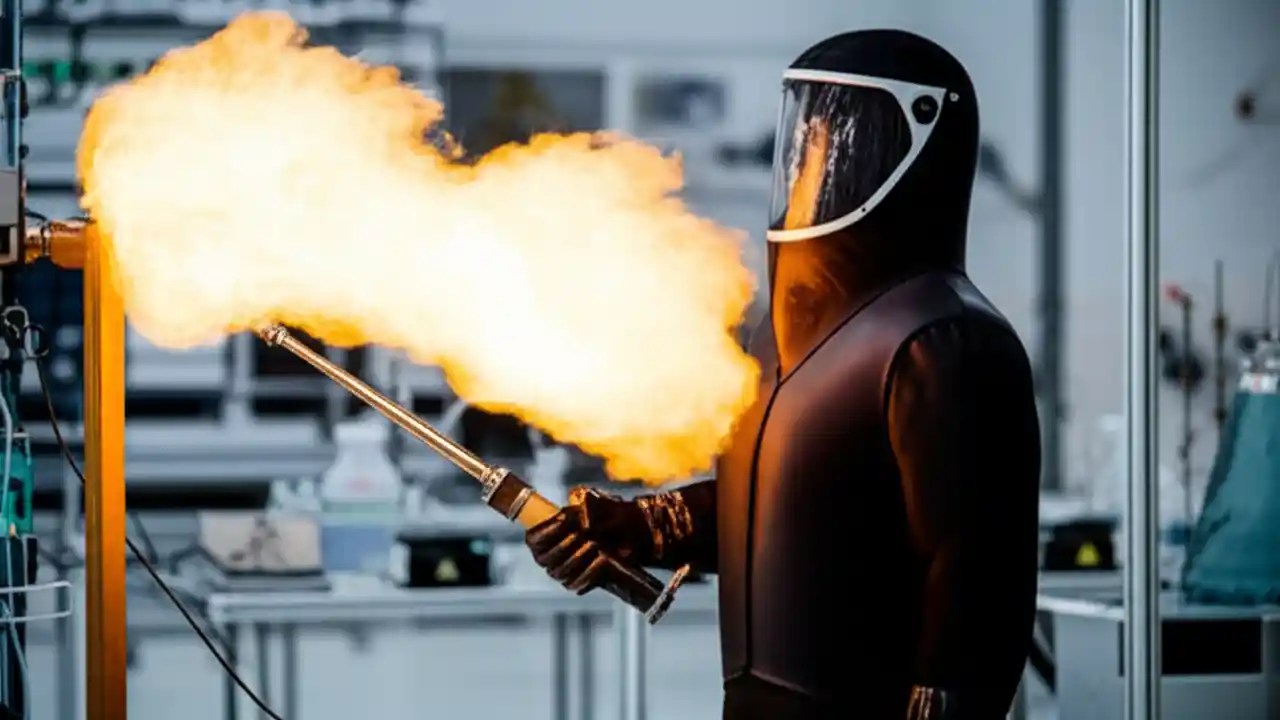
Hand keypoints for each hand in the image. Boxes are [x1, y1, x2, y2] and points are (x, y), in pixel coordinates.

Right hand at [524, 488, 649, 594]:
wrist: (607, 541)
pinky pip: (576, 582)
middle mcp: (544, 559)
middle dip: (565, 545)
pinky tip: (602, 560)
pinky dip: (590, 572)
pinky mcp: (572, 583)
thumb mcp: (584, 511)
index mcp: (537, 541)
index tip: (562, 519)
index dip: (547, 531)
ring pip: (561, 571)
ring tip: (594, 544)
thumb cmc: (588, 522)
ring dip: (577, 558)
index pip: (535, 540)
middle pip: (549, 557)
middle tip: (580, 534)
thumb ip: (581, 508)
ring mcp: (557, 573)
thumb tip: (584, 502)